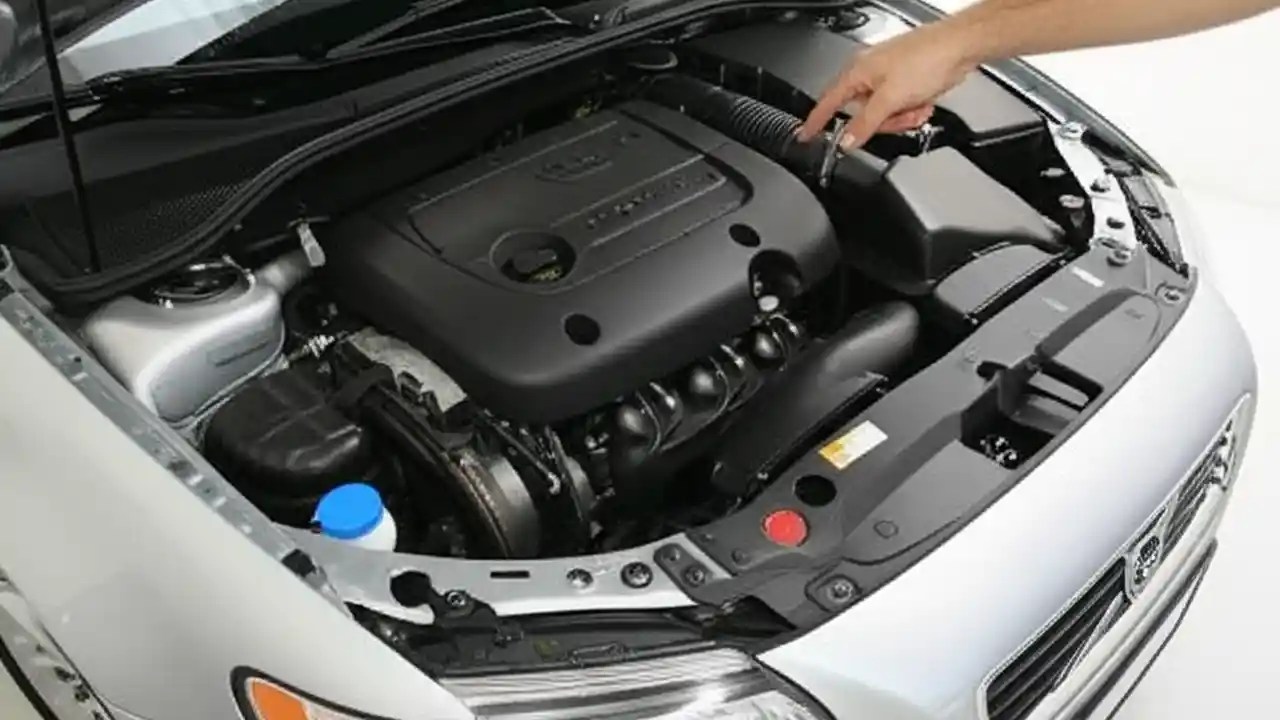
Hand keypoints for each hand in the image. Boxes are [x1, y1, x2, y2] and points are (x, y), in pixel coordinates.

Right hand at [798, 22, 978, 148]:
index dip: (816, 122)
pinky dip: (912, 110)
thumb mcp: (891, 99)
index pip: (828, 103)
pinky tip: (923, 103)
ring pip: (884, 115)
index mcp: (857, 72)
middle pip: (862, 115)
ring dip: (902, 118)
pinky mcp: (906, 82)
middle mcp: (870, 73)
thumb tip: (847, 141)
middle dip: (883, 123)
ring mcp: (889, 78)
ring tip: (916, 108)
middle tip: (898, 119)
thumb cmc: (927, 58)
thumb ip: (866, 123)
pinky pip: (900, 108)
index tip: (804, 136)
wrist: (960, 47)